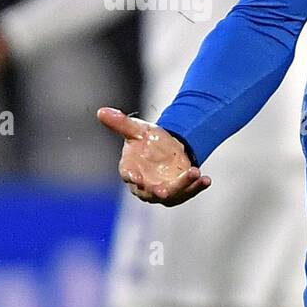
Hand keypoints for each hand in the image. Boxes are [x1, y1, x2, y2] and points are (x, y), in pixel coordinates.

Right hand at [96, 106, 211, 206]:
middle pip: (149, 192)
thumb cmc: (146, 141)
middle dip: (158, 191)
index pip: (128, 175)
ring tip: (195, 174)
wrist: (167, 147)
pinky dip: (197, 187)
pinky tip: (206, 179)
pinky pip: (187, 192)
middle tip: (164, 190)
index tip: (136, 178)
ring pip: (171, 195)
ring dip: (184, 186)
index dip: (131, 177)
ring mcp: (162, 191)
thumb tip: (101, 111)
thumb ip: (120, 123)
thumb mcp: (136, 129)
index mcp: (130, 170)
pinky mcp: (178, 192)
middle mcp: (144, 185)